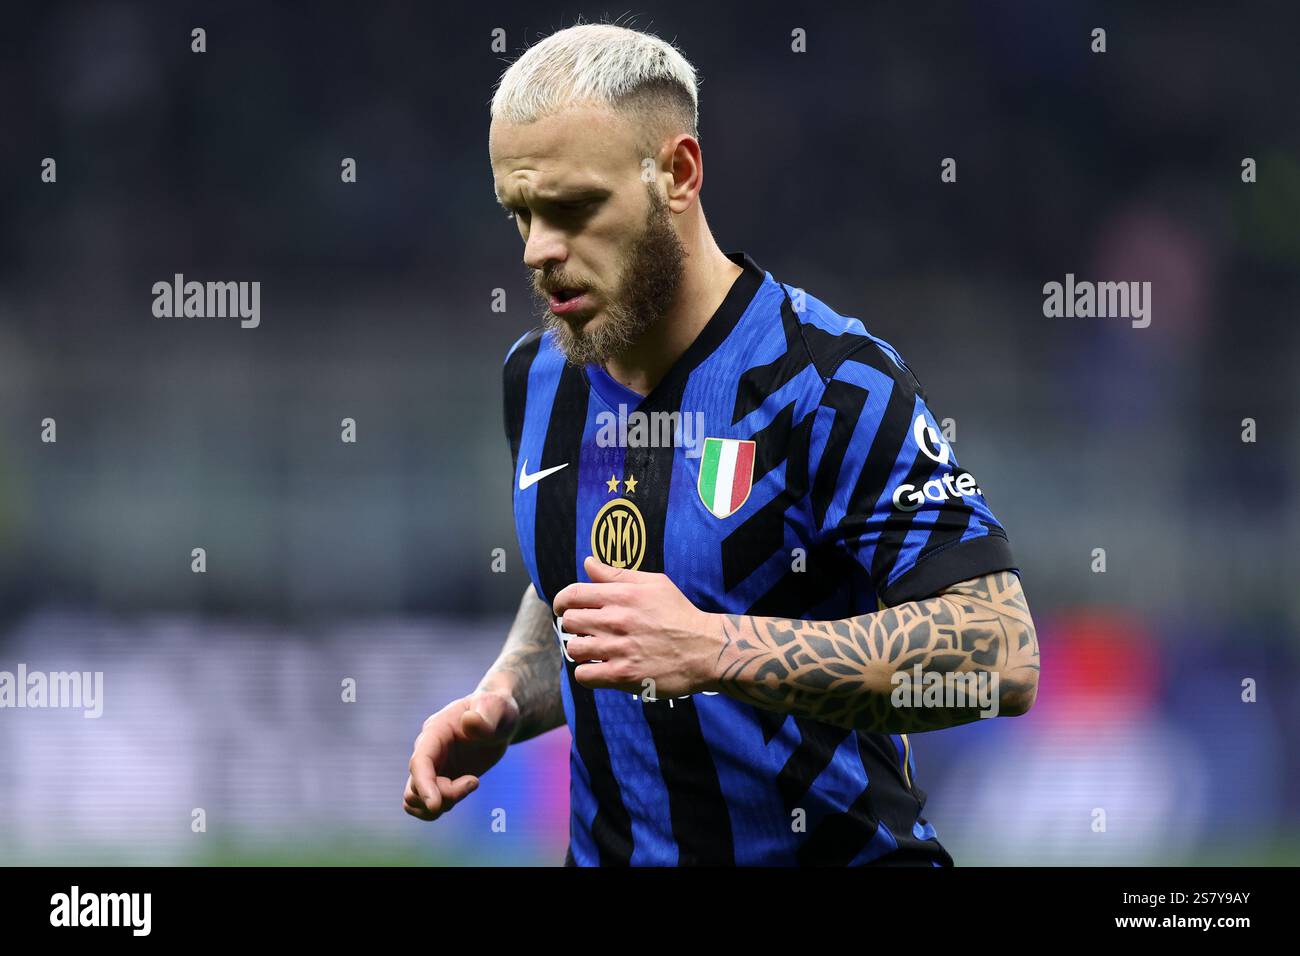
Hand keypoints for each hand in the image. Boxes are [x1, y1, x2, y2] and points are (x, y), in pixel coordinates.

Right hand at [402, 685, 518, 820]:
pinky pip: (425, 805)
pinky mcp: (439, 780)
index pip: (419, 762)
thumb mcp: (496, 708)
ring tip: (472, 782)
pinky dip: (442, 806)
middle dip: (443, 796)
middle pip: (415, 788)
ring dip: (441, 804)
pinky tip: (468, 788)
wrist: (498, 718)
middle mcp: (427, 752)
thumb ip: (484, 718)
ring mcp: (431, 768)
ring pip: (414, 800)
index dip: (423, 785)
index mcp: (435, 732)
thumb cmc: (497, 709)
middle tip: (474, 781)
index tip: (435, 805)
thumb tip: (469, 720)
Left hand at [552, 555, 722, 698]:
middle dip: (574, 625)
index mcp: (622, 596)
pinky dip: (587, 673)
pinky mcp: (624, 676)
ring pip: (574, 649)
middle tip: (587, 630)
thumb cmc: (679, 613)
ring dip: (581, 650)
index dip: (561, 602)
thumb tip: (588, 563)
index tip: (563, 608)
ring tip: (596, 650)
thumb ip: (617, 574)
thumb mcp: (654, 583)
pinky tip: (600, 668)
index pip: (573, 594)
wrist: (706, 649)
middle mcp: (617, 621)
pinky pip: (584, 675)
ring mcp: (619, 650)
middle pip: (569, 622)